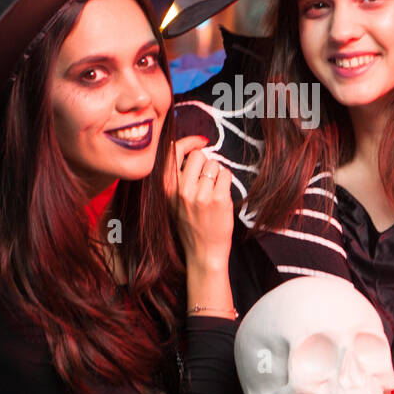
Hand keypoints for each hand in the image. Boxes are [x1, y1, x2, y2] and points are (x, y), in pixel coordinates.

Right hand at [164, 134, 232, 268]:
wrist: (203, 252)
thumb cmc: (190, 224)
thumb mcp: (173, 200)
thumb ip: (177, 177)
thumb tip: (193, 148)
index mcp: (166, 188)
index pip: (175, 151)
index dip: (190, 141)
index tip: (200, 141)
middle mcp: (181, 190)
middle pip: (198, 155)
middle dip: (205, 163)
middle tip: (206, 180)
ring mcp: (200, 195)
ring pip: (214, 164)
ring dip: (217, 174)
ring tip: (212, 192)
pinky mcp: (219, 200)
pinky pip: (226, 174)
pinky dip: (226, 182)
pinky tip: (221, 196)